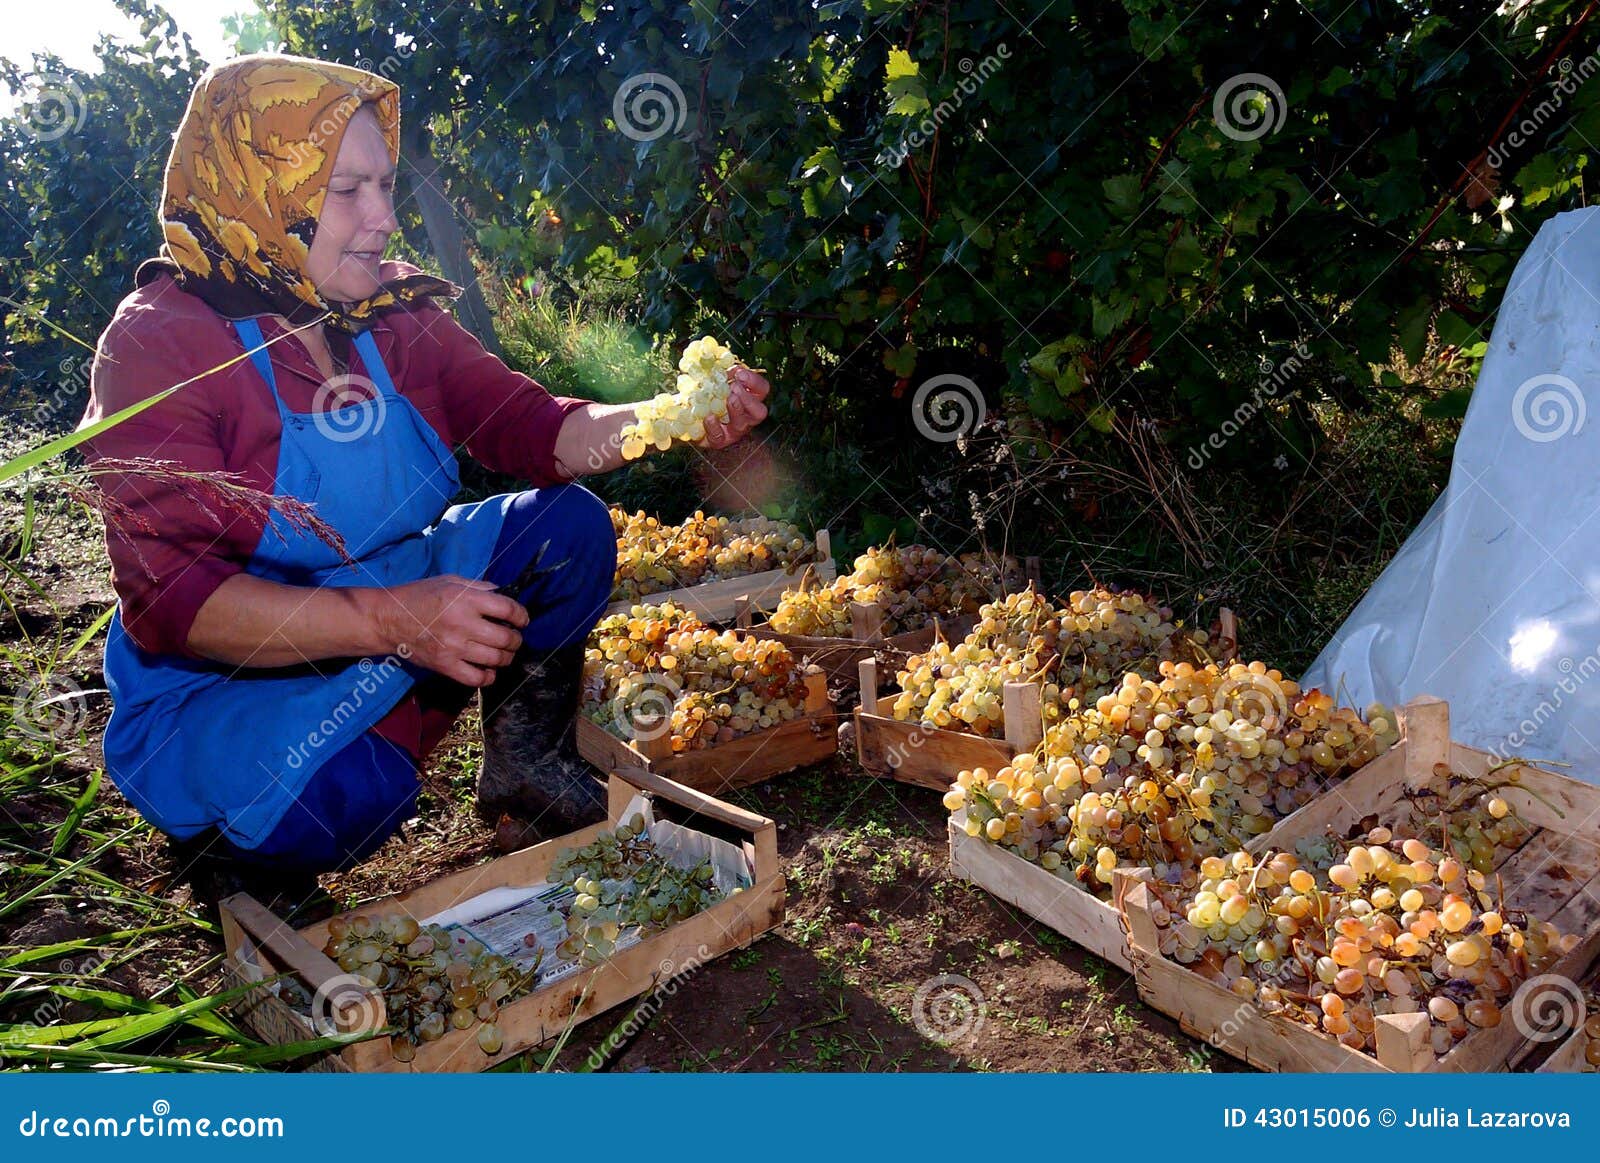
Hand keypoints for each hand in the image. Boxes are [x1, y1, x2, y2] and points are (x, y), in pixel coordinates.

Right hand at [368, 575, 528, 686]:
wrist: (388, 619)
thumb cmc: (420, 596)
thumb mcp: (450, 581)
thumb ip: (479, 587)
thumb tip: (504, 594)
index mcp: (466, 600)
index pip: (509, 610)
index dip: (522, 616)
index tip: (521, 620)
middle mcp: (463, 624)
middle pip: (506, 638)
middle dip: (516, 639)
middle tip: (513, 638)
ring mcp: (454, 647)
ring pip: (496, 659)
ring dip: (506, 657)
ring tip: (503, 653)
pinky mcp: (445, 666)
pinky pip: (476, 679)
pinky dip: (488, 676)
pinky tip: (487, 670)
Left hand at [697, 365, 769, 449]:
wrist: (686, 415)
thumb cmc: (706, 394)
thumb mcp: (714, 379)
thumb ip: (721, 371)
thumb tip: (723, 360)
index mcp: (748, 398)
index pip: (762, 390)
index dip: (754, 382)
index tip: (739, 374)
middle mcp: (746, 416)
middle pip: (759, 411)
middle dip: (748, 399)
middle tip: (735, 388)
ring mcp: (733, 430)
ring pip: (742, 424)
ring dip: (736, 410)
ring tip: (727, 399)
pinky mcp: (719, 440)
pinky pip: (719, 437)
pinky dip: (714, 426)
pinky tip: (708, 417)